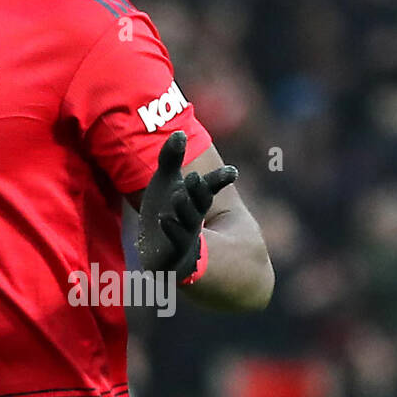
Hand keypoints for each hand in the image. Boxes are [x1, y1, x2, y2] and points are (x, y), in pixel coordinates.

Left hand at [137, 130, 237, 282]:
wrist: (169, 259)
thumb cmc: (170, 215)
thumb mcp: (166, 184)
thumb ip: (171, 159)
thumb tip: (180, 132)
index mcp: (194, 206)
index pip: (207, 191)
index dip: (218, 181)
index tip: (232, 172)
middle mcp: (191, 225)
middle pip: (195, 208)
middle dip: (195, 195)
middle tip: (194, 179)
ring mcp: (182, 245)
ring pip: (184, 230)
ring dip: (182, 215)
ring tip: (175, 201)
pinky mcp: (168, 264)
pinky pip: (170, 253)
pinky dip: (169, 240)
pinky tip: (164, 222)